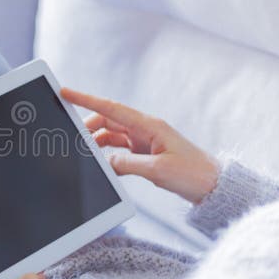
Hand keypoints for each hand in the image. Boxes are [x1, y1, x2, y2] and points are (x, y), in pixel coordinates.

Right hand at [61, 88, 218, 203]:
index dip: (85, 99)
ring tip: (84, 153)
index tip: (65, 92)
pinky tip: (102, 164)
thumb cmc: (193, 174)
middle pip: (108, 120)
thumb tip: (105, 162)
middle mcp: (146, 129)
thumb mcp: (157, 170)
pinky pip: (120, 149)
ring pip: (112, 135)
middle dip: (88, 126)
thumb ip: (127, 164)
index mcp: (149, 125)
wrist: (213, 186)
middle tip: (72, 137)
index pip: (111, 108)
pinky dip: (108, 155)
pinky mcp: (146, 153)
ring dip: (97, 142)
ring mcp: (145, 141)